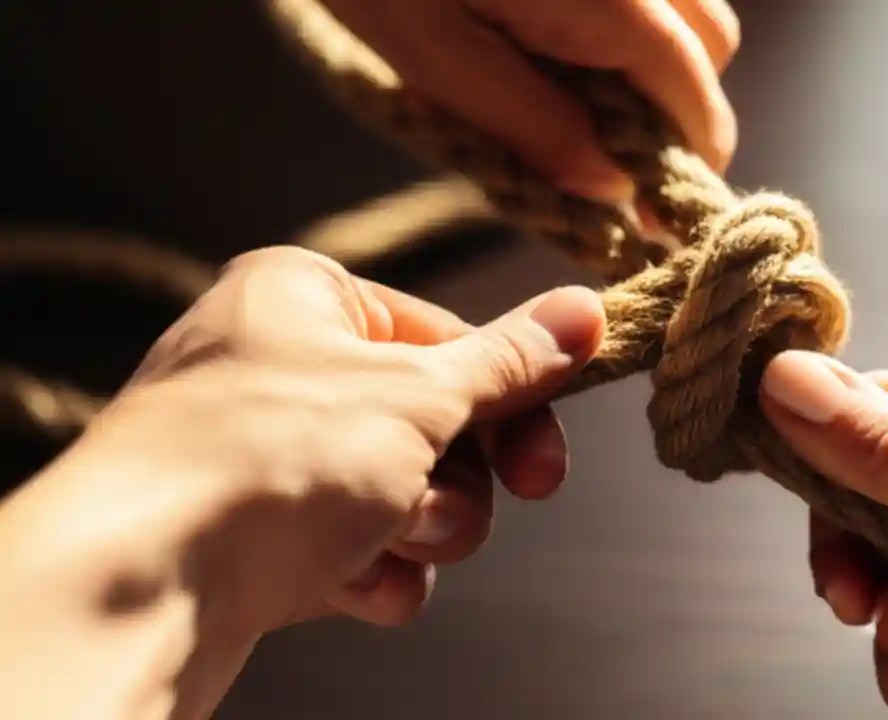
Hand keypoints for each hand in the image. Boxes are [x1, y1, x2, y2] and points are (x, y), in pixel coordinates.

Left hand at [101, 246, 603, 629]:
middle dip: (467, 473)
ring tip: (390, 538)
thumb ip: (510, 360)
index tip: (551, 445)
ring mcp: (269, 457)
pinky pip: (358, 548)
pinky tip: (349, 584)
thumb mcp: (417, 393)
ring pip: (406, 490)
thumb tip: (586, 311)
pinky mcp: (260, 536)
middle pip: (434, 418)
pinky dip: (374, 571)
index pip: (448, 337)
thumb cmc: (266, 459)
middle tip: (524, 489)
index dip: (514, 393)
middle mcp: (281, 367)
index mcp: (307, 297)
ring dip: (425, 525)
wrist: (135, 586)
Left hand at [317, 0, 738, 200]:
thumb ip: (528, 123)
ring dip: (651, 59)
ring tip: (563, 78)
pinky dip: (627, 18)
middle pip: (711, 47)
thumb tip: (609, 188)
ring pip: (689, 9)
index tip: (643, 216)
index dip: (679, 166)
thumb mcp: (434, 52)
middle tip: (592, 141)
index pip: (694, 98)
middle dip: (669, 108)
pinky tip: (552, 25)